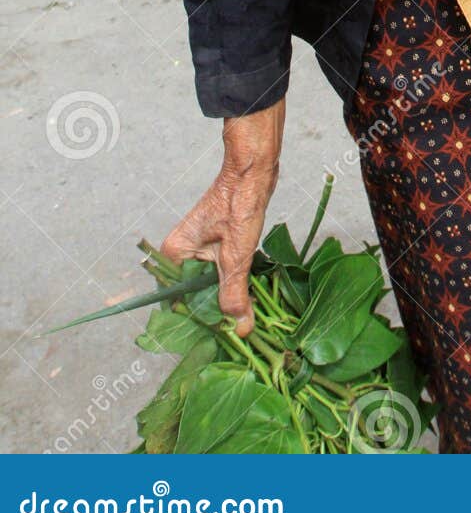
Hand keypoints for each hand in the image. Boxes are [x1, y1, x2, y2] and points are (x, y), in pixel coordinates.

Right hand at [161, 100, 283, 334]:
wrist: (254, 170)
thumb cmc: (240, 206)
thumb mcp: (236, 258)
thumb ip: (235, 296)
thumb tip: (239, 331)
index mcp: (175, 255)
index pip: (176, 302)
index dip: (195, 323)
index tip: (215, 342)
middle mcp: (181, 253)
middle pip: (193, 296)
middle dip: (213, 315)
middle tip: (235, 336)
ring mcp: (198, 248)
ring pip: (209, 286)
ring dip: (225, 301)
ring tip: (243, 324)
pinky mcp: (216, 243)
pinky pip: (220, 273)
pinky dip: (233, 286)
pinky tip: (249, 300)